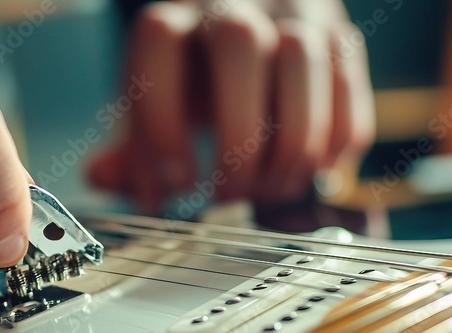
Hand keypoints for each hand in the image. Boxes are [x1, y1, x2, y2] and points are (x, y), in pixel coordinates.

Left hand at [87, 0, 374, 211]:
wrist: (259, 25)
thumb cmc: (197, 81)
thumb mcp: (158, 107)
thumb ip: (132, 147)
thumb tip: (102, 176)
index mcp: (175, 18)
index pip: (159, 40)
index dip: (163, 121)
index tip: (176, 184)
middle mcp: (234, 3)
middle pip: (240, 43)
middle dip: (240, 136)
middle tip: (232, 195)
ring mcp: (294, 15)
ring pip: (303, 59)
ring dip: (293, 142)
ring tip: (273, 189)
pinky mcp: (341, 38)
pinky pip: (349, 83)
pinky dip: (336, 140)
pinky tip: (312, 171)